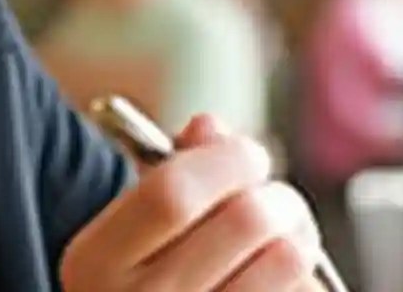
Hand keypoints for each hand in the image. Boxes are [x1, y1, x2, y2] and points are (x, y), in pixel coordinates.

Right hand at [61, 115, 321, 290]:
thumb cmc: (144, 284)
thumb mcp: (133, 232)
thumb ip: (170, 173)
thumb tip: (208, 128)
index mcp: (97, 264)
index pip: (173, 193)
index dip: (226, 160)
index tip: (249, 157)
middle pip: (246, 219)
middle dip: (277, 195)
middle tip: (277, 201)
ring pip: (288, 257)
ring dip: (299, 236)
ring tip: (284, 242)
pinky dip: (305, 278)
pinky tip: (281, 283)